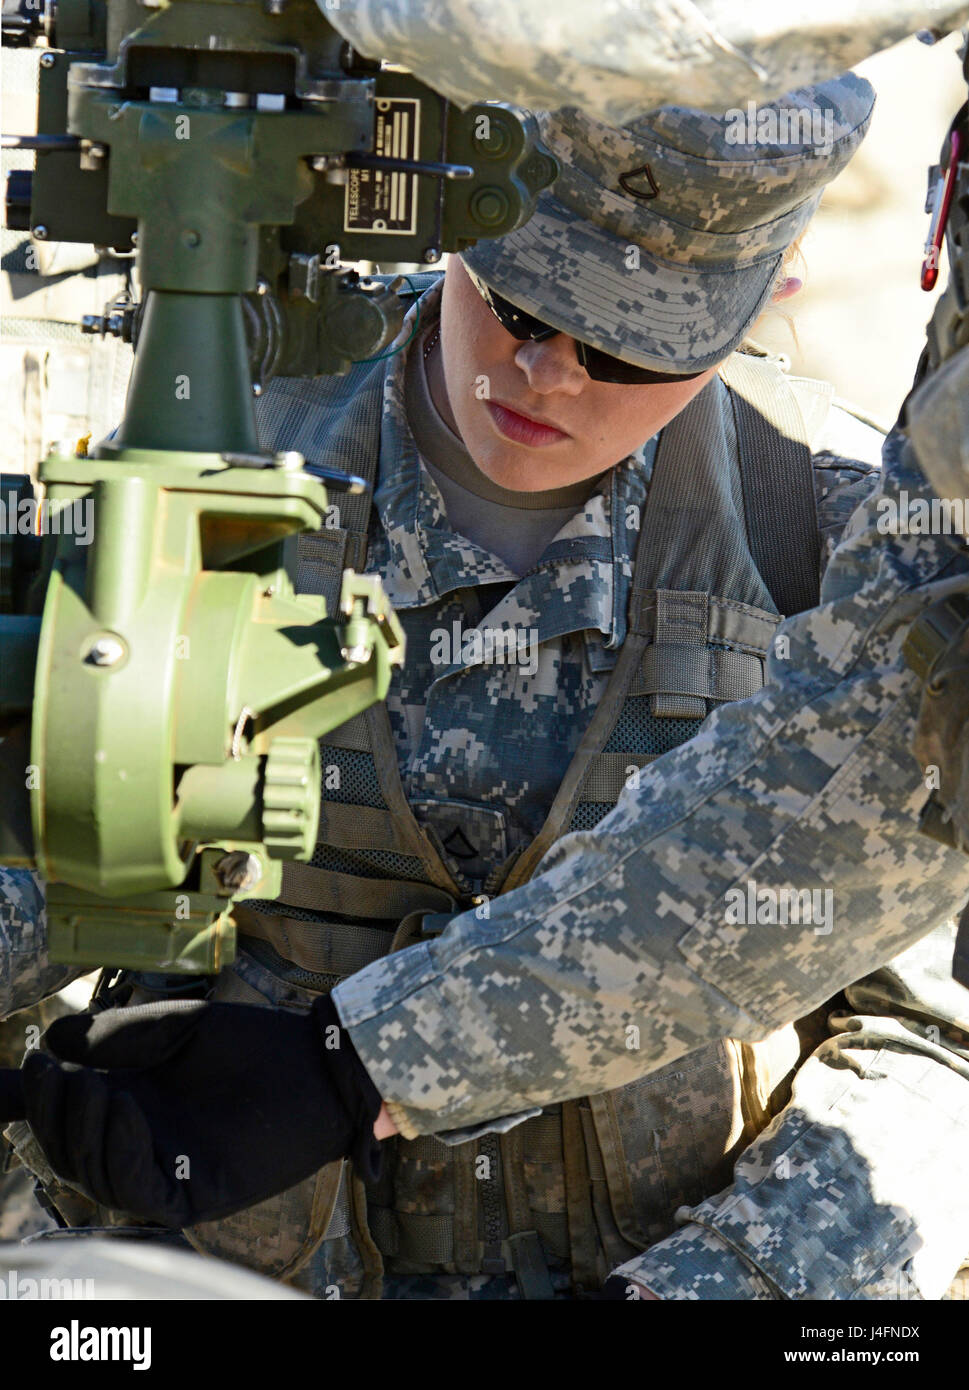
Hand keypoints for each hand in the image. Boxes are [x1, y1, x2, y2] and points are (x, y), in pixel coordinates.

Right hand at [0, 995, 382, 1227]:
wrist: (319, 1063)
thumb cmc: (258, 1043)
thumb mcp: (178, 1029)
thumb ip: (117, 1036)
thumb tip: (50, 1039)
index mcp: (133, 1102)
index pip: (67, 1110)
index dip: (29, 1098)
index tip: (3, 1076)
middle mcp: (143, 1142)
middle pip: (71, 1146)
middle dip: (50, 1111)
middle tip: (50, 1071)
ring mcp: (168, 1170)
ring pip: (96, 1172)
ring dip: (83, 1129)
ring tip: (91, 1085)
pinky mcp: (197, 1194)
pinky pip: (141, 1190)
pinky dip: (122, 1151)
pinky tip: (126, 1108)